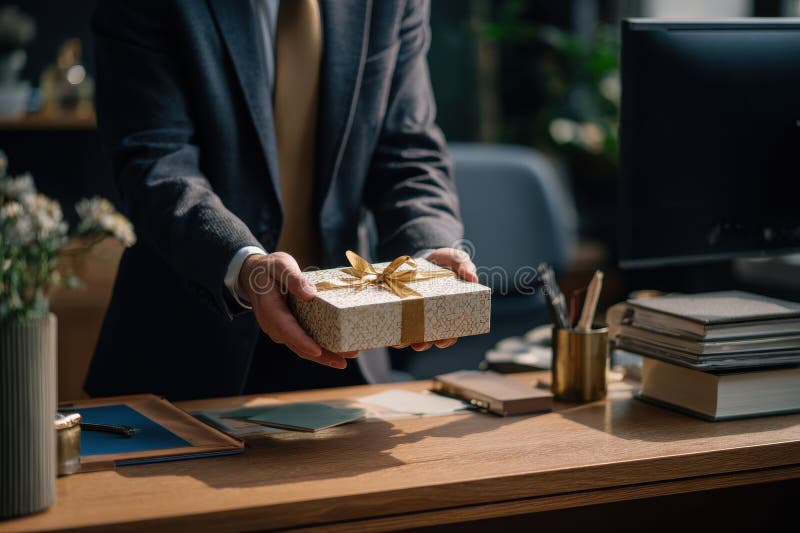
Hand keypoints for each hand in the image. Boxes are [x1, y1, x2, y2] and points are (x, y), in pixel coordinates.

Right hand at [239, 252, 357, 368]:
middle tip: (344, 361)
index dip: (302, 341)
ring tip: (344, 360)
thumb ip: (294, 279)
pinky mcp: (287, 329)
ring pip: (301, 348)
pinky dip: (318, 349)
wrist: (254, 274)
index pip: (286, 329)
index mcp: (270, 309)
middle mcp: (273, 325)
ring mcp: (279, 330)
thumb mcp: (280, 266)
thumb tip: (310, 295)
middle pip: (297, 345)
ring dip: (322, 356)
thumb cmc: (269, 268)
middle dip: (321, 355)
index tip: (318, 351)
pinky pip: (302, 342)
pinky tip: (335, 351)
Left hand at [393, 247, 477, 351]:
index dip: (447, 340)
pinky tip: (388, 331)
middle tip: (419, 344)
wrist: (427, 256)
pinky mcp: (403, 307)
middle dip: (424, 344)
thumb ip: (465, 266)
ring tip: (399, 342)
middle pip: (430, 338)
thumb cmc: (448, 261)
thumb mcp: (458, 260)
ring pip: (412, 335)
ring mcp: (417, 314)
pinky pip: (397, 323)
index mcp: (450, 312)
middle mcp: (433, 317)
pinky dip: (392, 329)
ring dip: (405, 341)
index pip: (451, 333)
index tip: (442, 341)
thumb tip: (473, 277)